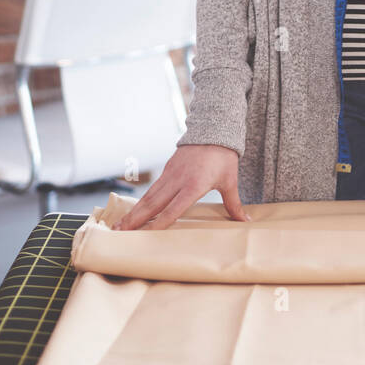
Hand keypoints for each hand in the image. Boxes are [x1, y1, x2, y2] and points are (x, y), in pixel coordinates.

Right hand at [115, 145, 249, 231]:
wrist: (213, 130)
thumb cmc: (223, 157)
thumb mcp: (230, 180)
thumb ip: (233, 203)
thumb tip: (245, 221)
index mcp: (194, 185)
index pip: (174, 207)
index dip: (160, 221)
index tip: (147, 233)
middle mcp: (178, 180)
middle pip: (154, 203)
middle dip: (136, 219)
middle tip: (120, 232)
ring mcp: (170, 174)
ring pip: (149, 196)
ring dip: (133, 211)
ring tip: (119, 226)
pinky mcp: (167, 170)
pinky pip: (152, 189)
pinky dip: (140, 201)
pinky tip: (132, 211)